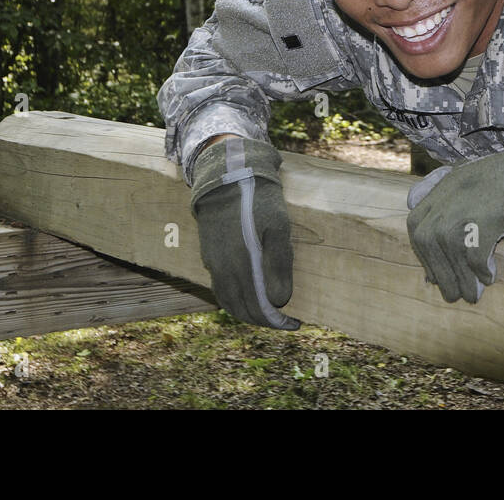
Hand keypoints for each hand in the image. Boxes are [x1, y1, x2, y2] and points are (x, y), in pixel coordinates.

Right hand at [190, 136, 299, 329]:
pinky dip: (235, 300)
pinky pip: (221, 289)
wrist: (226, 179)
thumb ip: (279, 264)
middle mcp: (222, 270)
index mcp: (240, 266)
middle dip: (263, 321)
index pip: (257, 308)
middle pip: (241, 310)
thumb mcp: (277, 227)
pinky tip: (248, 296)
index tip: (294, 324)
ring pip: (228, 302)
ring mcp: (213, 264)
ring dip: (247, 313)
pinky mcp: (208, 257)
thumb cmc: (258, 201)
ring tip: (269, 313)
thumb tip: (280, 301)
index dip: (276, 321)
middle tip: (284, 322)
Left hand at [405, 122, 503, 303]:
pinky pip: (475, 255)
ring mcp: (465, 206)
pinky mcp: (487, 217)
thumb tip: (415, 220)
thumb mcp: (467, 175)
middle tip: (453, 295)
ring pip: (452, 254)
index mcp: (443, 187)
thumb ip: (439, 191)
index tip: (434, 274)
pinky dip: (481, 269)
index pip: (416, 226)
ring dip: (462, 280)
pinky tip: (491, 277)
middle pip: (429, 243)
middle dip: (440, 273)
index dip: (424, 254)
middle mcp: (448, 196)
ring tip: (473, 296)